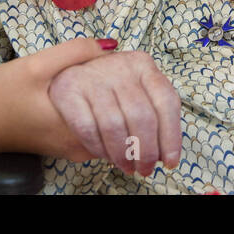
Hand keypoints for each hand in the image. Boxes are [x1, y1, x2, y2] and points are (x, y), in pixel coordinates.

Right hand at [0, 38, 112, 162]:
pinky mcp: (67, 147)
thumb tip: (111, 45)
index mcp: (78, 127)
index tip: (115, 59)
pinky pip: (97, 128)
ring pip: (111, 123)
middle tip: (107, 63)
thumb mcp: (35, 65)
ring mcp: (75, 150)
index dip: (123, 78)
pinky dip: (99, 110)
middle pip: (121, 116)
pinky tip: (85, 90)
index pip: (123, 106)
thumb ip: (75, 52)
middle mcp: (82, 146)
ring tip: (95, 74)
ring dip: (110, 100)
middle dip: (120, 89)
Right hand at [47, 49, 181, 176]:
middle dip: (146, 151)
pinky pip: (88, 128)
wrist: (63, 75)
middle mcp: (120, 64)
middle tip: (144, 169)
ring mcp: (92, 75)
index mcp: (142, 64)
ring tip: (126, 166)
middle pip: (142, 116)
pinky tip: (105, 156)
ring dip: (122, 154)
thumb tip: (165, 153)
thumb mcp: (135, 92)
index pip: (166, 101)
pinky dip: (99, 148)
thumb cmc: (108, 91)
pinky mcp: (68, 89)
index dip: (171, 136)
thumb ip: (153, 115)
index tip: (170, 161)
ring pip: (115, 125)